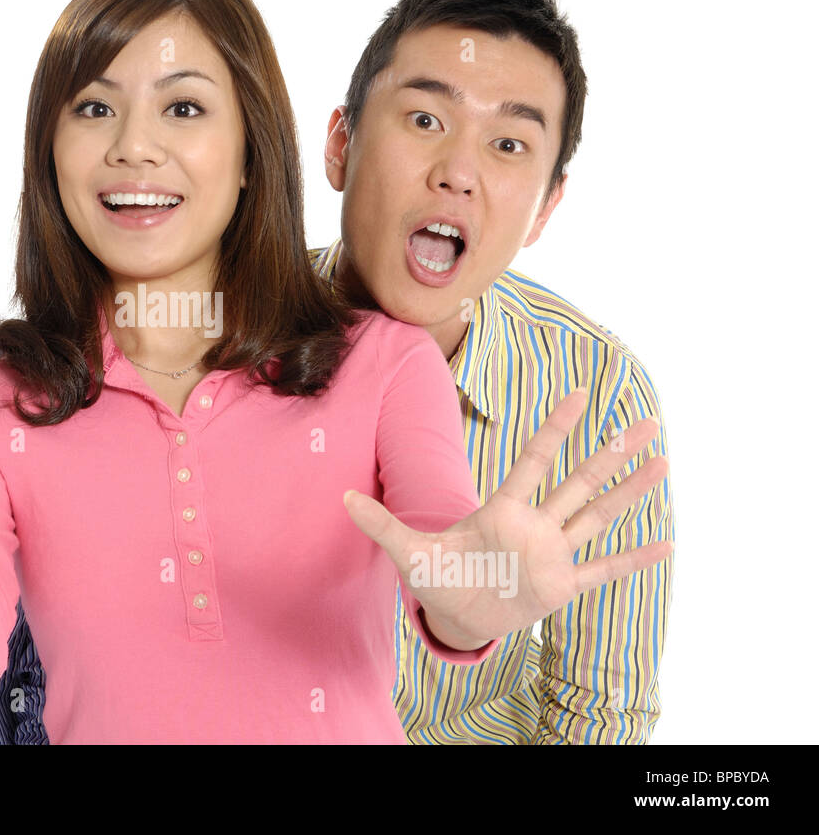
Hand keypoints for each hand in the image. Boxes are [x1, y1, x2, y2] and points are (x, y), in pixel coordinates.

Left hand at [344, 389, 670, 648]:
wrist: (454, 614)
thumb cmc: (435, 577)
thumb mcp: (406, 552)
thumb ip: (380, 523)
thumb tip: (341, 498)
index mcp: (501, 510)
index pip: (533, 460)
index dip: (555, 428)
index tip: (578, 393)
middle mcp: (534, 525)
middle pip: (579, 481)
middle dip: (610, 453)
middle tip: (645, 422)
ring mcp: (552, 554)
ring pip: (597, 516)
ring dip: (630, 492)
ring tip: (662, 462)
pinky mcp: (562, 586)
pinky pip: (603, 569)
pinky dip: (633, 558)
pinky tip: (667, 543)